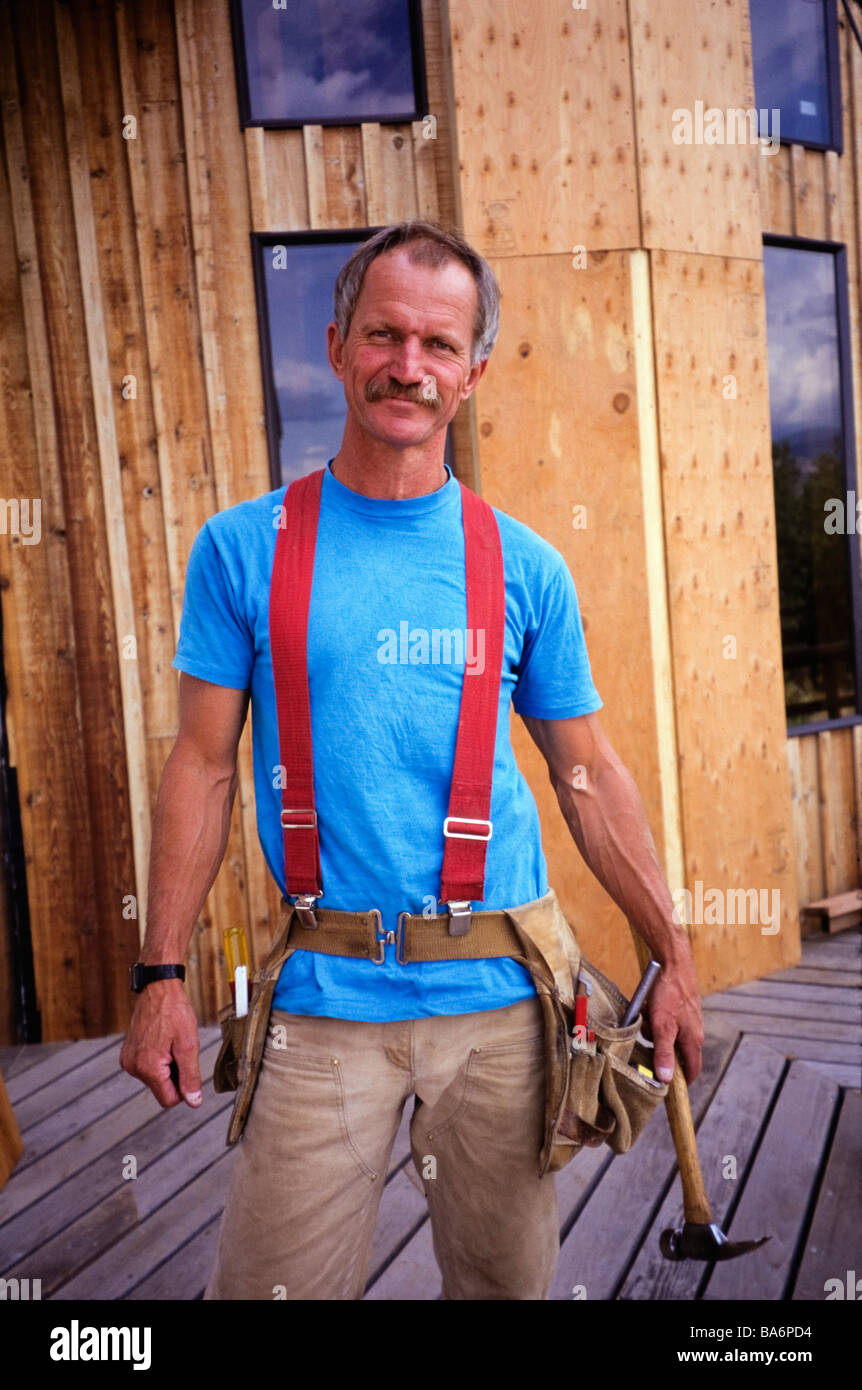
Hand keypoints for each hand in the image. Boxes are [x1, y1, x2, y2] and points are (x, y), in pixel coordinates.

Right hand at [120, 980, 201, 1108]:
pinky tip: (162, 1041)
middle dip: (175, 1074)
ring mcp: (128, 1060)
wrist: (158, 989)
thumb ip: (190, 1076)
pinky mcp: (127, 1054)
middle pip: (162, 1089)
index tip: (189, 1068)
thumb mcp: (189, 1045)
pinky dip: (158, 1059)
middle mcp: (133, 1067)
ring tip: (170, 1042)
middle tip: (180, 1049)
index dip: (184, 1089)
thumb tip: (193, 1102)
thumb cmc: (174, 1011)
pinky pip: (146, 1068)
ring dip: (167, 1066)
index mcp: (148, 1068)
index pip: (169, 1100)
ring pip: (155, 1079)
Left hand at [639, 951, 703, 1085]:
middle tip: (647, 1036)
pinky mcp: (679, 1006)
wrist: (673, 960)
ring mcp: (687, 1018)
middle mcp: (693, 1030)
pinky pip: (664, 1019)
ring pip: (667, 1033)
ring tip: (646, 1015)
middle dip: (658, 1047)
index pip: (692, 1069)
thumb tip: (665, 1079)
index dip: (680, 1080)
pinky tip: (647, 1005)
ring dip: (653, 1029)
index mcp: (693, 1039)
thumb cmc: (670, 992)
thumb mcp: (663, 1025)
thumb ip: (664, 1052)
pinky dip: (653, 1016)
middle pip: (675, 1051)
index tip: (666, 1086)